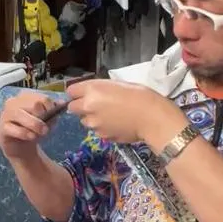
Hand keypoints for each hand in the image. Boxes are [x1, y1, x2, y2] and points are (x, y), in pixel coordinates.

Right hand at [0, 92, 60, 160]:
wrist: (21, 146)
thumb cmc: (34, 130)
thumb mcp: (46, 120)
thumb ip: (53, 111)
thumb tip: (62, 103)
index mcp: (25, 97)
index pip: (42, 98)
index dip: (50, 107)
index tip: (53, 115)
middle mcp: (14, 102)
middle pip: (33, 104)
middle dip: (43, 117)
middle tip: (46, 128)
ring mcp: (6, 114)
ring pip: (22, 115)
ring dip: (35, 125)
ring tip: (41, 133)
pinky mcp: (2, 128)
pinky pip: (15, 129)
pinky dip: (26, 134)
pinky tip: (31, 137)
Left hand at [67, 80, 187, 146]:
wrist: (152, 117)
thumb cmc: (139, 95)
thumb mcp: (117, 84)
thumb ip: (99, 90)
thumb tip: (92, 95)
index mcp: (92, 90)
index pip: (70, 91)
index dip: (77, 92)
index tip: (84, 94)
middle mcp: (88, 107)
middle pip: (72, 108)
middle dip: (81, 107)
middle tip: (97, 105)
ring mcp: (94, 124)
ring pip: (85, 121)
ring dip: (92, 119)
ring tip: (110, 116)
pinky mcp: (102, 136)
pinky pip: (97, 131)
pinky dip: (103, 129)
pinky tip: (117, 125)